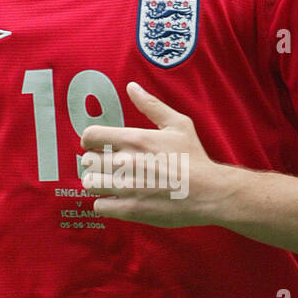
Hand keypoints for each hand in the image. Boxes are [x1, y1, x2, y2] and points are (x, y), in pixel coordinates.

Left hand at [79, 80, 233, 227]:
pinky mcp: (130, 209)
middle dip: (94, 163)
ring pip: (90, 184)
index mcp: (135, 139)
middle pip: (87, 161)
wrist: (210, 193)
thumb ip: (151, 105)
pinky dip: (105, 203)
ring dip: (98, 184)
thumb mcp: (178, 124)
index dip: (90, 141)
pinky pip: (100, 206)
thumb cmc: (194, 158)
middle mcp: (126, 162)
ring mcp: (127, 187)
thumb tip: (131, 87)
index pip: (90, 136)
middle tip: (107, 167)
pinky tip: (118, 200)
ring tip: (111, 184)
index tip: (96, 146)